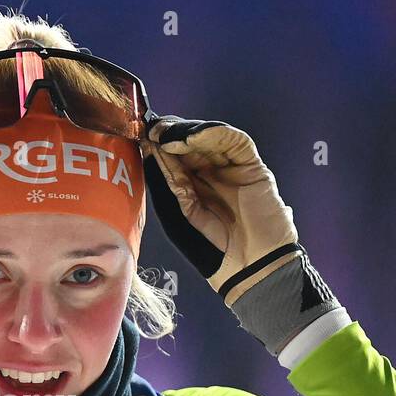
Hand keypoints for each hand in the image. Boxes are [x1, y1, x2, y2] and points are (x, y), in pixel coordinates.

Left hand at [143, 115, 340, 354]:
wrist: (249, 265)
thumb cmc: (214, 248)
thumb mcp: (186, 212)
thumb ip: (175, 184)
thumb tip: (153, 155)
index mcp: (197, 185)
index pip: (177, 156)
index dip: (160, 146)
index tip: (142, 137)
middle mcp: (216, 173)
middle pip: (193, 142)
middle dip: (171, 134)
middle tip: (152, 130)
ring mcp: (235, 168)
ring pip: (211, 138)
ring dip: (187, 132)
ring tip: (166, 135)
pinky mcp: (254, 167)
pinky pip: (235, 142)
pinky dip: (213, 134)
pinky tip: (191, 138)